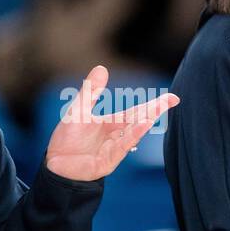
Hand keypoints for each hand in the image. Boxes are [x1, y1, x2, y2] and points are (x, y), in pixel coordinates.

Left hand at [44, 65, 179, 181]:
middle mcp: (117, 136)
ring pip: (134, 133)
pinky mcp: (109, 161)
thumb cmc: (68, 138)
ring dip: (146, 121)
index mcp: (112, 124)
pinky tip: (143, 125)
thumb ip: (91, 91)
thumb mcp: (79, 110)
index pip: (136, 112)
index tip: (171, 97)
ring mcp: (115, 149)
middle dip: (156, 110)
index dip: (153, 104)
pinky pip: (124, 146)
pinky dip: (134, 135)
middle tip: (173, 99)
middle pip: (139, 120)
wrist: (56, 163)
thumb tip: (102, 68)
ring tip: (158, 109)